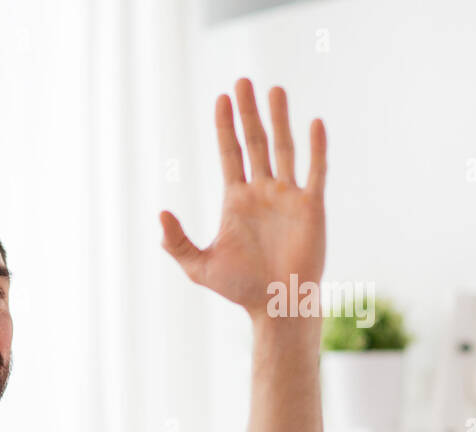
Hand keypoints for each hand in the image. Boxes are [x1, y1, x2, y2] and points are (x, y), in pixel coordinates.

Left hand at [160, 78, 325, 316]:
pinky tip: (314, 124)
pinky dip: (315, 149)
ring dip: (280, 119)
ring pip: (284, 149)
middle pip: (255, 142)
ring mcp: (288, 197)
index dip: (224, 126)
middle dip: (248, 112)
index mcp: (237, 200)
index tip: (221, 99)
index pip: (229, 153)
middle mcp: (263, 192)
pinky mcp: (311, 207)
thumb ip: (176, 241)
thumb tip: (160, 213)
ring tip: (275, 90)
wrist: (275, 305)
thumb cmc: (239, 288)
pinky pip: (315, 172)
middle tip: (242, 80)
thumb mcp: (198, 266)